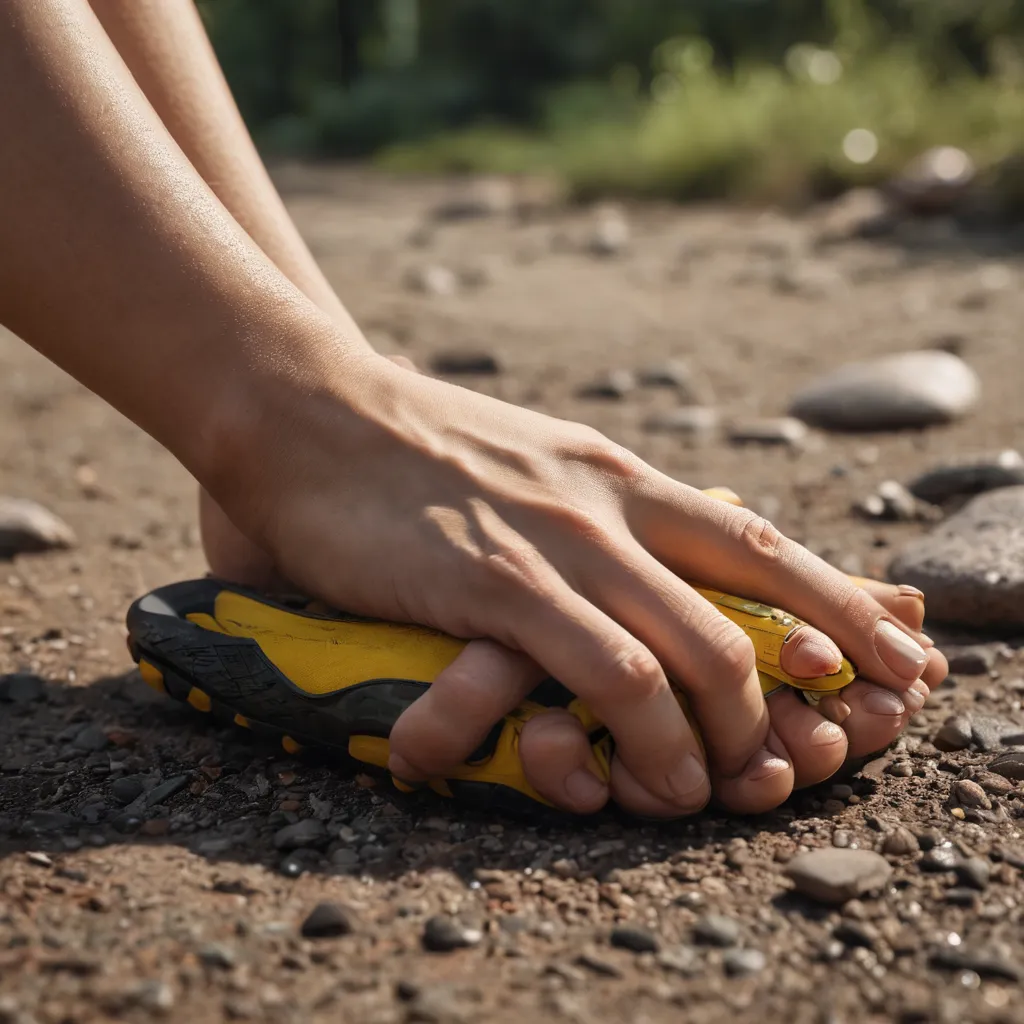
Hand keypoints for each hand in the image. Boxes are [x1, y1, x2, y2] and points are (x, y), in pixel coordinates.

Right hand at [207, 352, 942, 815]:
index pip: (762, 540)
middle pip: (763, 592)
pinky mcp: (497, 584)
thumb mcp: (530, 462)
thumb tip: (634, 555)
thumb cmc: (410, 445)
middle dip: (818, 674)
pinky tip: (648, 772)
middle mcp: (612, 504)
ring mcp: (561, 542)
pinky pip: (608, 673)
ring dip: (727, 735)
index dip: (842, 600)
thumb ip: (588, 509)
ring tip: (718, 788)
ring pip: (697, 650)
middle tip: (834, 741)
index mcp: (620, 476)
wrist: (311, 407)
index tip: (897, 648)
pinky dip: (648, 736)